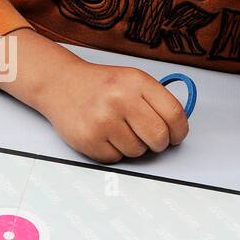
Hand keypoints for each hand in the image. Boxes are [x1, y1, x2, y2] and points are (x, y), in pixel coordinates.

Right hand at [40, 55, 188, 162]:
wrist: (61, 83)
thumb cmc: (100, 85)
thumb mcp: (132, 80)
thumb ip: (156, 100)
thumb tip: (177, 128)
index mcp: (136, 82)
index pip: (174, 114)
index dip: (179, 131)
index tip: (175, 135)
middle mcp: (119, 99)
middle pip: (158, 137)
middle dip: (158, 142)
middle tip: (149, 137)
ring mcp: (103, 120)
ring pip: (137, 151)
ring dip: (133, 146)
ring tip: (119, 129)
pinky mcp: (88, 139)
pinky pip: (116, 159)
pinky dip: (114, 152)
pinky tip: (105, 135)